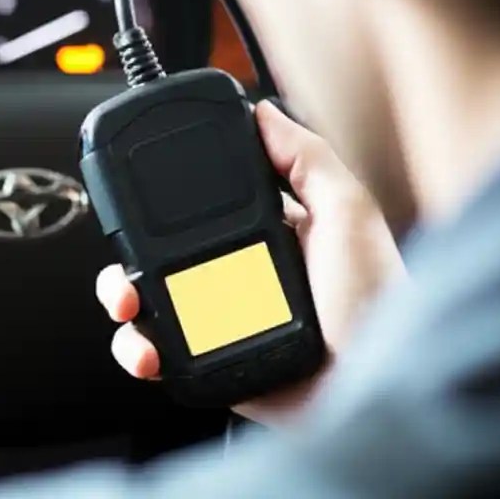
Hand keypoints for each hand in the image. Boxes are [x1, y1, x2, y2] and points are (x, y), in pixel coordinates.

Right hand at [95, 100, 405, 424]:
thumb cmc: (378, 304)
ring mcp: (218, 322)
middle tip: (127, 254)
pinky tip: (147, 349)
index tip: (143, 192)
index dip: (167, 199)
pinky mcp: (208, 364)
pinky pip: (155, 352)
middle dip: (128, 250)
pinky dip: (136, 350)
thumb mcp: (350, 212)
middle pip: (159, 251)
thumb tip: (263, 111)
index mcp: (269, 235)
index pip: (203, 206)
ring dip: (121, 297)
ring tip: (129, 305)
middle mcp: (238, 276)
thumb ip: (307, 157)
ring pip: (146, 300)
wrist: (373, 387)